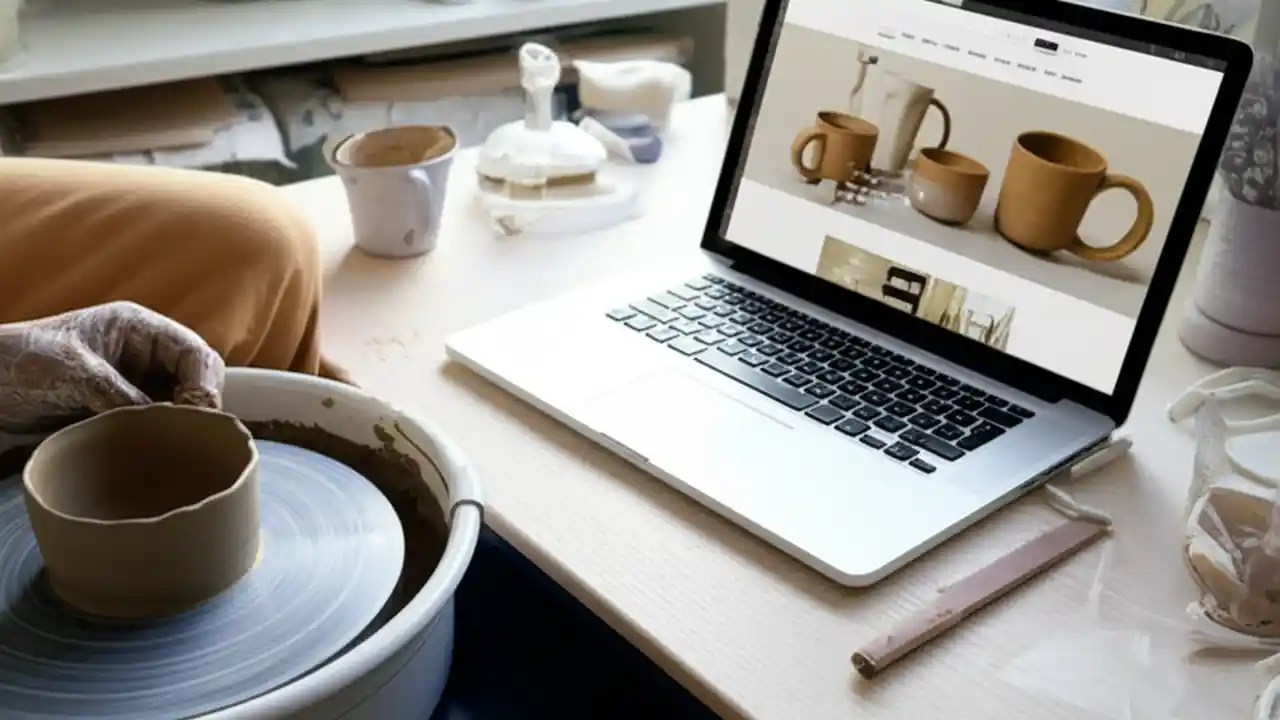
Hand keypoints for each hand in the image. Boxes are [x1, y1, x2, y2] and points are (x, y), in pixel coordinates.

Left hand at [0, 302, 224, 431]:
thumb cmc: (20, 360)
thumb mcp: (76, 374)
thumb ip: (123, 396)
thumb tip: (165, 423)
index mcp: (138, 329)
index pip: (195, 352)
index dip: (205, 383)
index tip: (196, 414)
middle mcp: (143, 353)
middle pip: (197, 377)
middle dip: (199, 404)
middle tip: (189, 434)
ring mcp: (134, 380)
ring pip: (180, 401)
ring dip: (181, 421)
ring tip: (173, 443)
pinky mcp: (120, 406)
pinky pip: (156, 420)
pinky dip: (162, 434)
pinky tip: (156, 448)